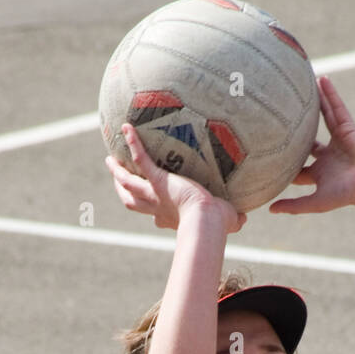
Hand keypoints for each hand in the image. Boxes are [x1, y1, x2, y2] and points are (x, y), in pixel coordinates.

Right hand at [106, 122, 246, 233]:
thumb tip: (244, 219)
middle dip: (123, 191)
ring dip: (117, 171)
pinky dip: (133, 142)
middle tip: (117, 180)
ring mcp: (154, 193)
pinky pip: (141, 158)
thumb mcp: (227, 222)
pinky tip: (126, 127)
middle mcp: (158, 208)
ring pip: (128, 183)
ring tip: (109, 159)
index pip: (158, 218)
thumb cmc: (216, 226)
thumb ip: (234, 219)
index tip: (156, 216)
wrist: (205, 222)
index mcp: (171, 218)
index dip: (155, 216)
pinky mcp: (157, 179)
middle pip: (132, 201)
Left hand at [269, 75, 354, 215]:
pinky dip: (331, 94)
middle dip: (298, 127)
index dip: (286, 158)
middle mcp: (328, 154)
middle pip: (309, 137)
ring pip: (323, 118)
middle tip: (282, 113)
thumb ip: (293, 206)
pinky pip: (337, 107)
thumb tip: (269, 210)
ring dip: (315, 103)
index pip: (300, 163)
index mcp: (320, 171)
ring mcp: (338, 140)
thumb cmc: (345, 195)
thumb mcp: (314, 202)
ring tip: (302, 87)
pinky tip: (323, 80)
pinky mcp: (348, 128)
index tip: (269, 147)